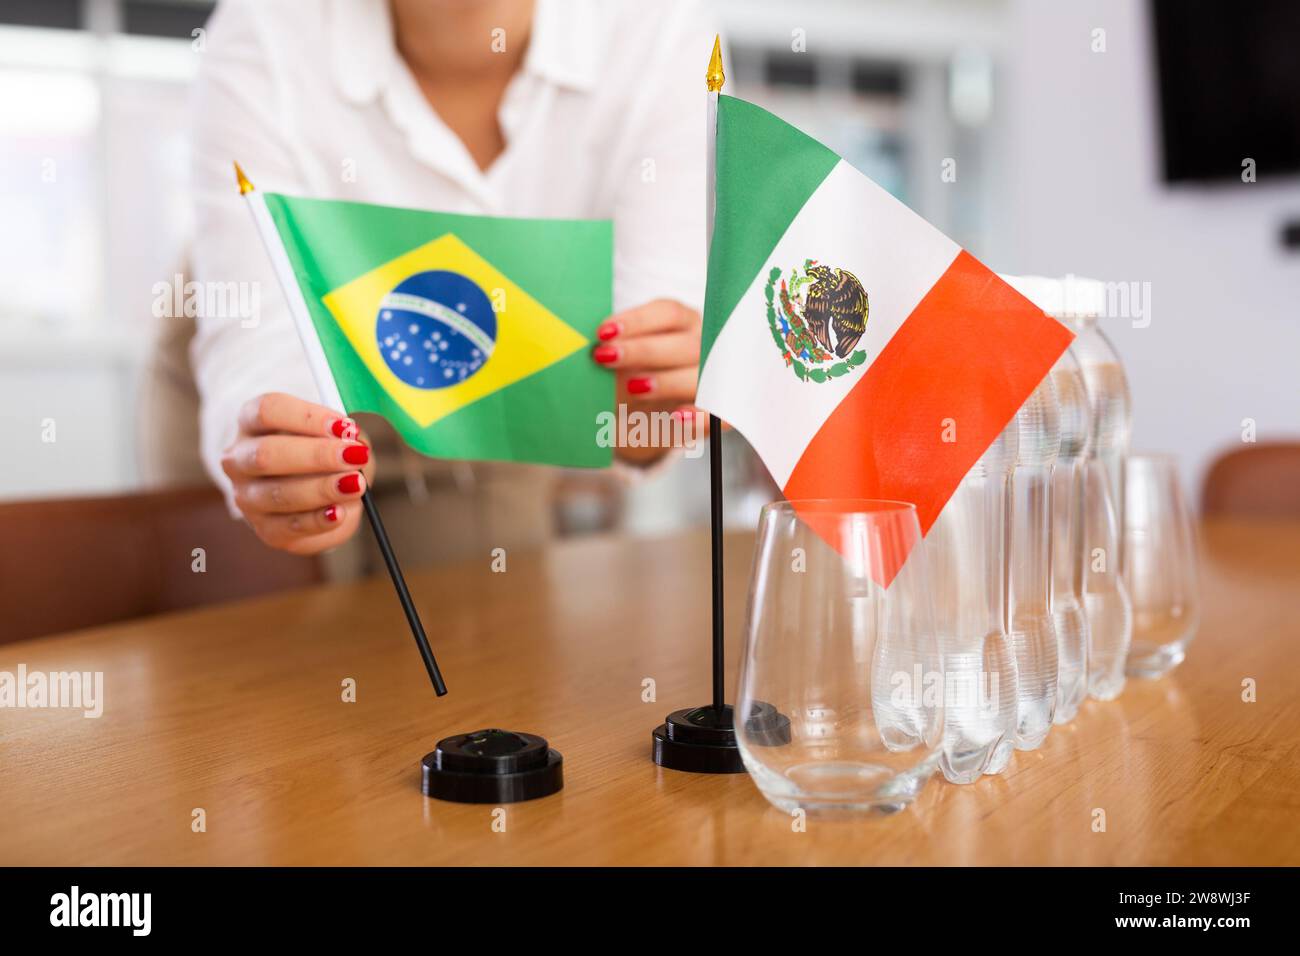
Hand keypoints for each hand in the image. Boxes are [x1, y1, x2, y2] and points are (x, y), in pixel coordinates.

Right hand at [221, 393, 375, 554]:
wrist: (315, 491)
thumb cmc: (322, 452)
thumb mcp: (334, 434)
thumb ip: (344, 436)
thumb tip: (355, 444)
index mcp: (250, 423)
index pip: (267, 411)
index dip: (307, 417)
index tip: (344, 426)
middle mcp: (238, 460)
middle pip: (266, 453)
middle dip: (316, 456)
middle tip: (355, 456)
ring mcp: (247, 498)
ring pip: (277, 494)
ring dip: (321, 489)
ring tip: (356, 484)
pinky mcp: (266, 530)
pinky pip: (289, 527)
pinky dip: (318, 520)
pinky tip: (340, 512)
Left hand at [591, 299, 707, 464]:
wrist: (637, 421)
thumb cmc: (627, 380)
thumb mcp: (619, 363)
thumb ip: (613, 351)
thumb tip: (594, 348)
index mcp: (682, 323)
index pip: (667, 313)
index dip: (636, 321)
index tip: (603, 333)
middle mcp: (704, 345)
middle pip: (683, 343)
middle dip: (643, 351)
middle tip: (606, 359)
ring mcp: (715, 379)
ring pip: (701, 376)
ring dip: (668, 381)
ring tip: (635, 388)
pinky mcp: (719, 414)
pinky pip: (717, 413)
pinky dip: (698, 415)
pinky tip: (676, 416)